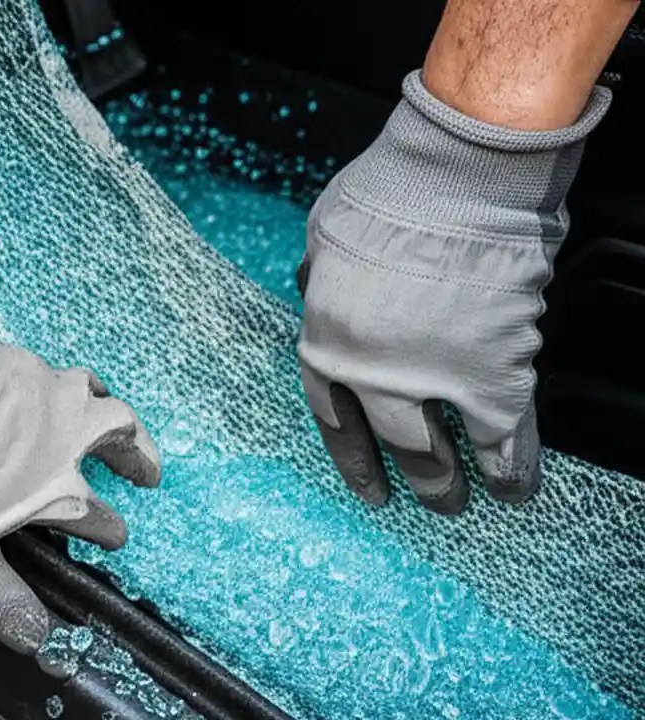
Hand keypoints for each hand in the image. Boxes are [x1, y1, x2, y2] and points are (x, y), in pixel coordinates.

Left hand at [296, 70, 610, 514]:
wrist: (456, 181)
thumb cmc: (387, 195)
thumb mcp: (323, 239)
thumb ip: (320, 280)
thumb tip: (316, 292)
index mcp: (325, 344)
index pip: (332, 417)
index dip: (351, 454)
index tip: (365, 483)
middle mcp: (372, 376)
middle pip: (390, 442)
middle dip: (408, 478)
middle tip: (422, 500)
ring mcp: (432, 381)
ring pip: (439, 453)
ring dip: (449, 485)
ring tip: (460, 504)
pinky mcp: (494, 375)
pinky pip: (503, 436)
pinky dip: (513, 466)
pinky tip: (515, 491)